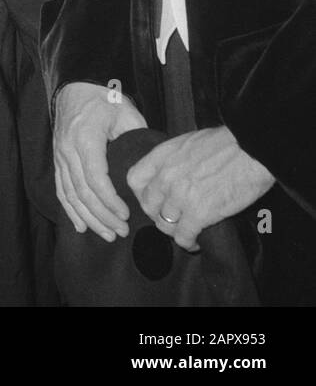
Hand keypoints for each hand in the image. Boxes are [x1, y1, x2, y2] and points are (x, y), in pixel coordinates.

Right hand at [53, 81, 146, 240]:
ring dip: (88, 218)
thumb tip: (150, 167)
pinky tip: (80, 226)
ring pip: (70, 194)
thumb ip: (136, 138)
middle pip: (82, 191)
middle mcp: (67, 149)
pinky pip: (60, 189)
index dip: (109, 201)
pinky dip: (69, 209)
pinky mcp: (57, 159)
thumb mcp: (126, 113)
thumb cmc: (105, 98)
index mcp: (85, 138)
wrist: (76, 85)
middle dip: (102, 216)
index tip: (126, 215)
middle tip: (122, 232)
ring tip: (107, 235)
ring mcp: (59, 155)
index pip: (94, 178)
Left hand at [126, 126, 273, 251]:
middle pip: (148, 206)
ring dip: (174, 231)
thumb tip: (172, 172)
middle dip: (158, 215)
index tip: (153, 200)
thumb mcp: (188, 143)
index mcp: (162, 156)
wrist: (252, 149)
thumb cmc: (227, 143)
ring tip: (185, 232)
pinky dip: (188, 242)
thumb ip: (173, 159)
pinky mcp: (200, 212)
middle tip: (173, 219)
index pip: (134, 180)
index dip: (142, 193)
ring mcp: (181, 195)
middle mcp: (166, 176)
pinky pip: (184, 235)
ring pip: (164, 224)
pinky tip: (196, 241)